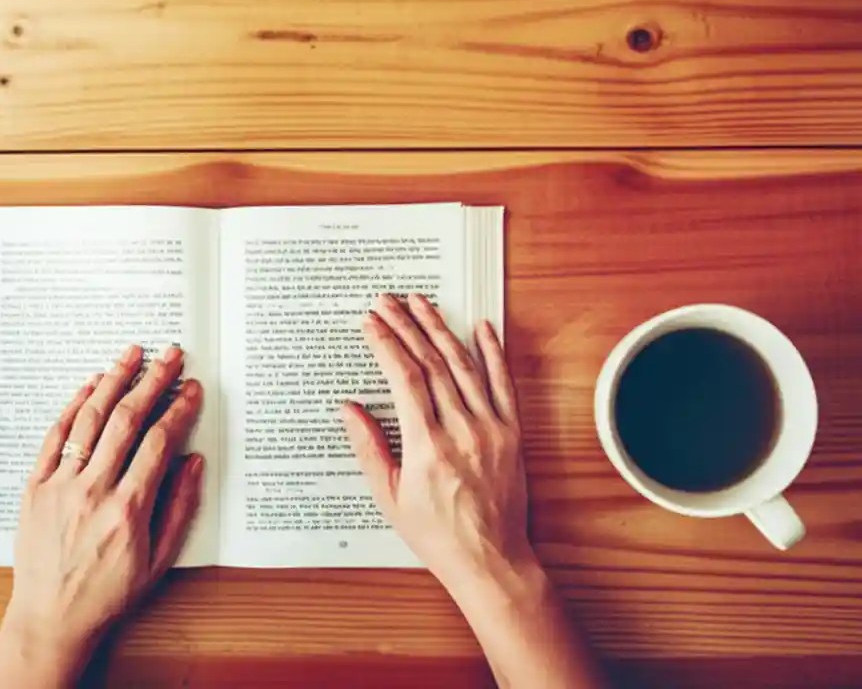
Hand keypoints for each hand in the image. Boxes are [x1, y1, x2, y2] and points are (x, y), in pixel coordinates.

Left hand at [0, 345, 204, 687]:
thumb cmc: (108, 593)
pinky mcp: (36, 486)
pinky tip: (91, 385)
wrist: (52, 616)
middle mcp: (93, 490)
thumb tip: (194, 461)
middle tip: (170, 355)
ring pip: (90, 419)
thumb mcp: (159, 561)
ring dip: (113, 381)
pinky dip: (74, 406)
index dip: (179, 409)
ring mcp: (61, 485)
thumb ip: (179, 507)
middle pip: (127, 420)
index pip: (159, 442)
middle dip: (152, 381)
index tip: (192, 388)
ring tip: (132, 354)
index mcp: (129, 509)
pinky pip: (55, 436)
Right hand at [341, 294, 533, 596]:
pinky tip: (482, 328)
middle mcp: (461, 431)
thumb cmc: (437, 535)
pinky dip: (493, 353)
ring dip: (441, 330)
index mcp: (427, 447)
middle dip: (406, 327)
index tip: (371, 323)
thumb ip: (369, 448)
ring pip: (464, 366)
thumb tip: (349, 409)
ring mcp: (490, 429)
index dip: (386, 344)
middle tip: (388, 302)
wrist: (490, 559)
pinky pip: (503, 385)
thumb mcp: (389, 496)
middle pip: (431, 363)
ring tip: (422, 303)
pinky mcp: (512, 434)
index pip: (404, 378)